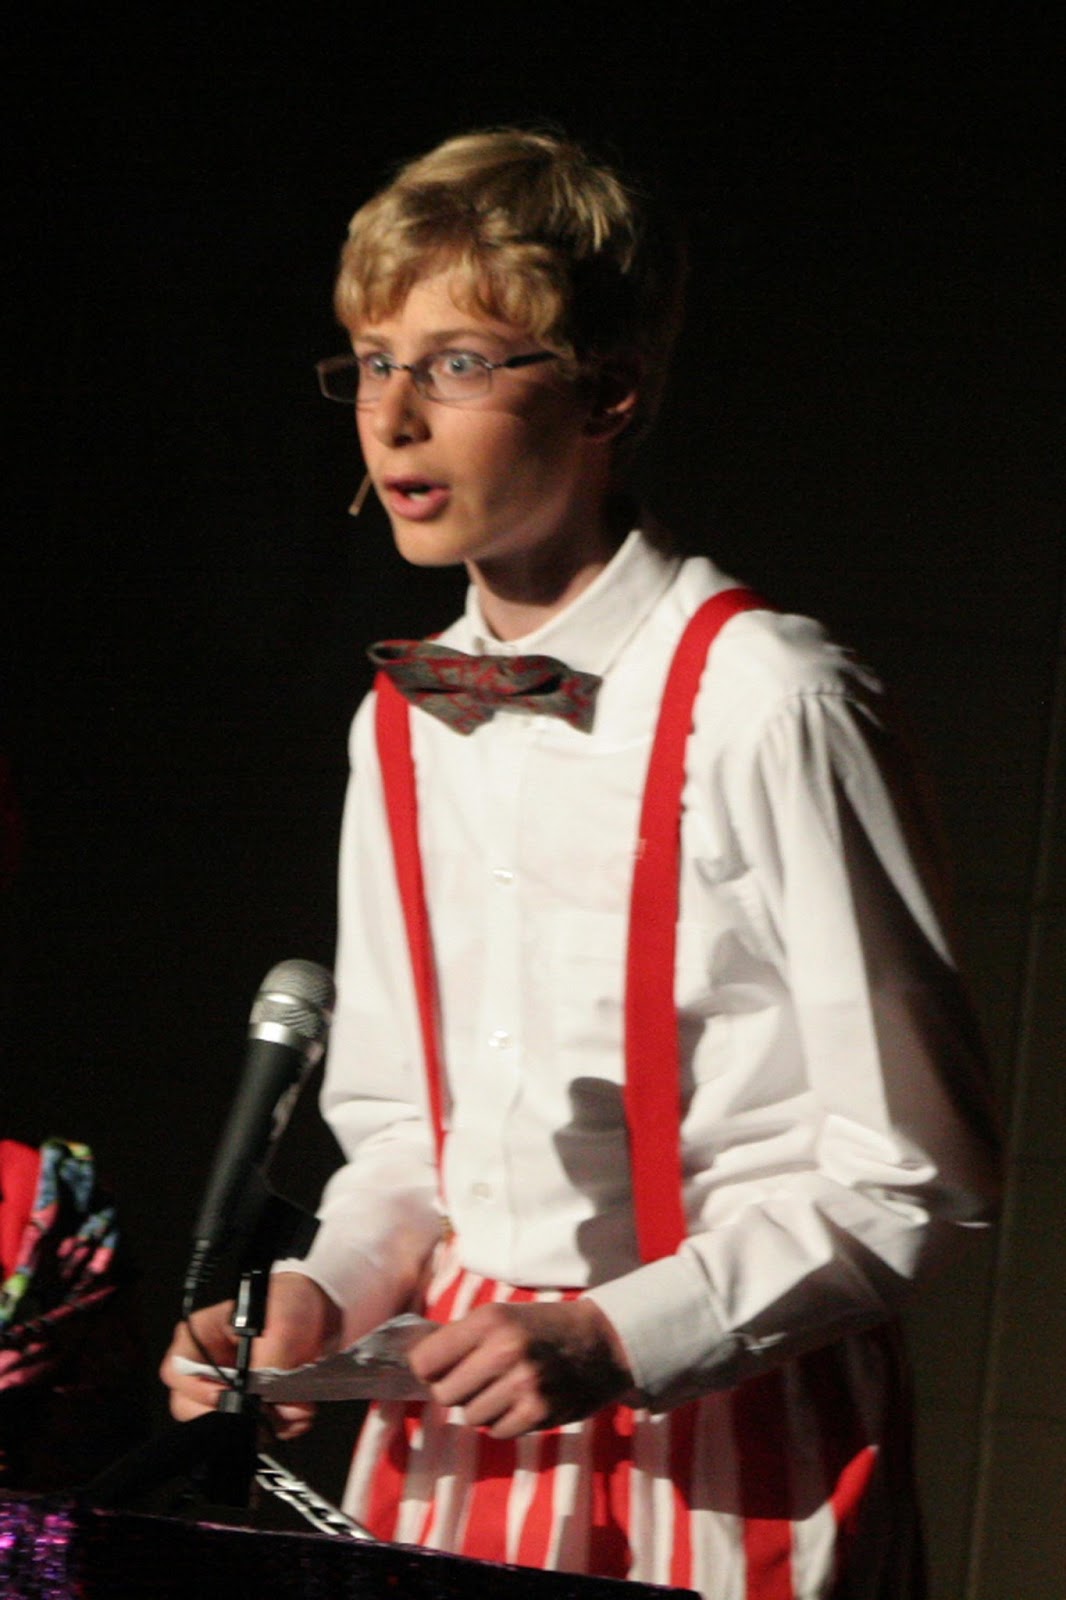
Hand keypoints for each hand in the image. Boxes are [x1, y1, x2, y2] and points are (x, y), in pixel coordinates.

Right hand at [159, 1272, 341, 1439]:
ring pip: (225, 1427)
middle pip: (192, 1410)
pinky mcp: (247, 1407)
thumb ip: (264, 1362)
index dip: (199, 1391)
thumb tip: (257, 1401)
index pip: (176, 1373)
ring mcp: (224, 1390)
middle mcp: (204, 1367)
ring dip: (264, 1426)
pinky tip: (298, 1415)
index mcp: (198, 1338)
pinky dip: (277, 1429)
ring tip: (296, 1411)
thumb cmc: (288, 1306)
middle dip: (237, 1417)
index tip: (235, 1395)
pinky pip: (250, 1432)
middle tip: (272, 1411)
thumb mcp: (278, 1325)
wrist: (318, 1312)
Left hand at [408, 1298, 632, 1438]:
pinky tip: (522, 1403)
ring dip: (483, 1407)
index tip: (442, 1367)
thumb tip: (415, 1365)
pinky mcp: (539, 1412)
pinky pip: (496, 1432)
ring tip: (506, 1389)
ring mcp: (523, 1383)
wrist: (602, 1342)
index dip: (429, 1367)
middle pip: (445, 1393)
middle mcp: (504, 1350)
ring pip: (470, 1416)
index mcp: (489, 1320)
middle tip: (480, 1378)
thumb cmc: (542, 1327)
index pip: (425, 1360)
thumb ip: (461, 1338)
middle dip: (457, 1390)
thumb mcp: (501, 1316)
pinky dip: (504, 1422)